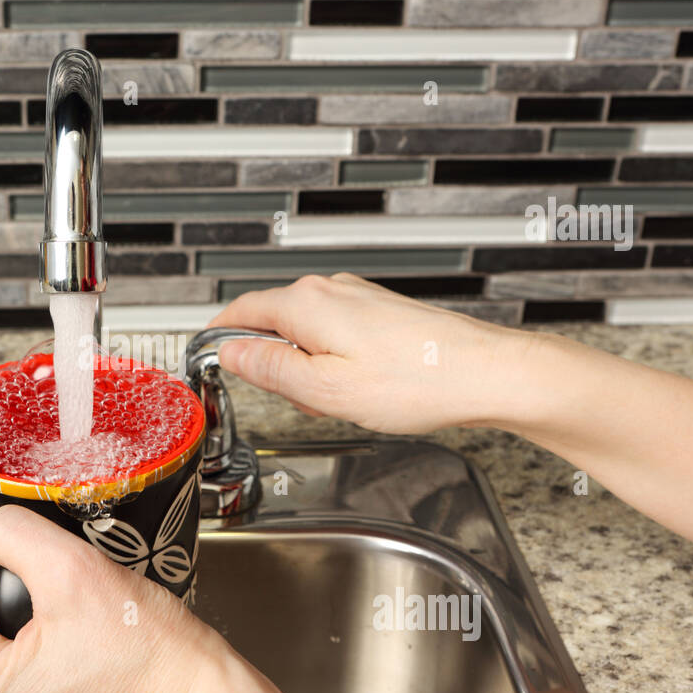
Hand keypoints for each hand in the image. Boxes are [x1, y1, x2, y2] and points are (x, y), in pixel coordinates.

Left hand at [0, 505, 224, 692]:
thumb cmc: (147, 652)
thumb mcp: (71, 566)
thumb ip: (6, 534)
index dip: (8, 581)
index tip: (52, 598)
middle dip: (0, 615)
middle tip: (58, 620)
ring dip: (6, 643)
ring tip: (60, 643)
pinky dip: (19, 675)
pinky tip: (61, 668)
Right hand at [208, 273, 539, 434]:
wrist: (485, 374)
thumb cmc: (418, 381)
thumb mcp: (325, 390)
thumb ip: (269, 370)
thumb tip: (231, 354)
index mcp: (306, 303)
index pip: (238, 313)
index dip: (218, 340)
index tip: (208, 361)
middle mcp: (329, 291)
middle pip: (272, 326)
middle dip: (276, 367)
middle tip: (302, 402)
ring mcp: (356, 298)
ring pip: (305, 335)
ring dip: (309, 371)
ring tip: (344, 400)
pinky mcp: (378, 313)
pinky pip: (334, 338)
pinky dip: (336, 366)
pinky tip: (364, 391)